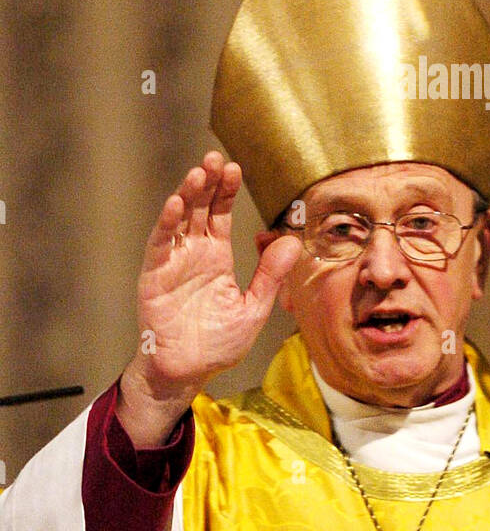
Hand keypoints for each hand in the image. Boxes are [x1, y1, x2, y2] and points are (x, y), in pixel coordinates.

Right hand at [117, 151, 302, 446]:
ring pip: (179, 220)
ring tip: (198, 173)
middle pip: (199, 208)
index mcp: (216, 257)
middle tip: (216, 158)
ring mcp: (172, 262)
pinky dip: (167, 223)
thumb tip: (293, 241)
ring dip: (187, 195)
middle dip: (207, 183)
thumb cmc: (218, 343)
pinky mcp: (154, 275)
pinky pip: (160, 244)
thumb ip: (271, 275)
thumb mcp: (253, 307)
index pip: (221, 215)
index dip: (226, 191)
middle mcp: (193, 253)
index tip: (235, 168)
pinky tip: (176, 203)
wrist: (188, 371)